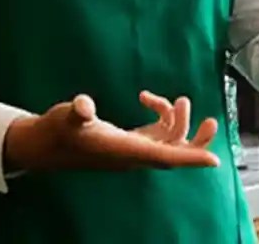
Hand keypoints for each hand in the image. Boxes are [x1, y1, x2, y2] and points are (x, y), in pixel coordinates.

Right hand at [3, 91, 219, 173]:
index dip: (190, 158)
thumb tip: (83, 106)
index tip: (214, 161)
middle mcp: (133, 155)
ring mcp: (132, 149)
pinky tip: (147, 98)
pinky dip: (160, 116)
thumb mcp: (64, 117)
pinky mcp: (129, 141)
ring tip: (178, 99)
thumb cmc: (56, 131)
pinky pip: (156, 133)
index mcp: (124, 152)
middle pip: (175, 154)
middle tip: (212, 121)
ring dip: (179, 121)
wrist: (44, 143)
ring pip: (169, 142)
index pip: (164, 157)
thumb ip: (77, 112)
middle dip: (197, 142)